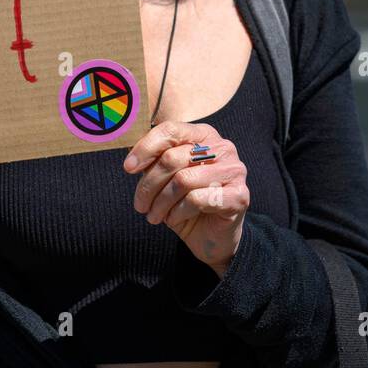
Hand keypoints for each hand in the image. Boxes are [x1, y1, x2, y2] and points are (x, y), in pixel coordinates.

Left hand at [123, 121, 248, 276]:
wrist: (212, 237)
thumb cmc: (186, 203)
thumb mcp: (166, 179)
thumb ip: (154, 162)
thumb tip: (132, 159)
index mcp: (204, 136)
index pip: (171, 130)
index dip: (146, 148)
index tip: (128, 168)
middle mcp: (223, 148)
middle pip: (173, 158)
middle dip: (149, 184)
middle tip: (140, 205)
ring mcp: (234, 170)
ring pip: (183, 180)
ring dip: (161, 202)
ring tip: (153, 216)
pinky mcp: (239, 196)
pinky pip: (197, 199)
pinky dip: (177, 212)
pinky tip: (173, 219)